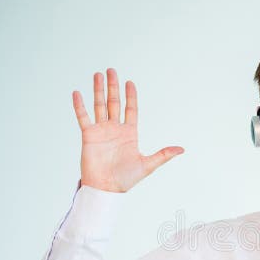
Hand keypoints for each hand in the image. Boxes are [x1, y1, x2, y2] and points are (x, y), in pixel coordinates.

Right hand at [72, 68, 183, 192]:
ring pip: (99, 106)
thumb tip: (182, 149)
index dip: (130, 96)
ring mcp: (101, 131)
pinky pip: (83, 117)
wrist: (106, 189)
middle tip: (111, 70)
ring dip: (98, 90)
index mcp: (130, 133)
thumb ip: (163, 155)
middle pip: (114, 103)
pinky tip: (77, 93)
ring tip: (98, 75)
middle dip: (113, 87)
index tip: (130, 83)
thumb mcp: (148, 165)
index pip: (131, 109)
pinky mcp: (88, 136)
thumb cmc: (126, 179)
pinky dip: (80, 106)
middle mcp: (115, 129)